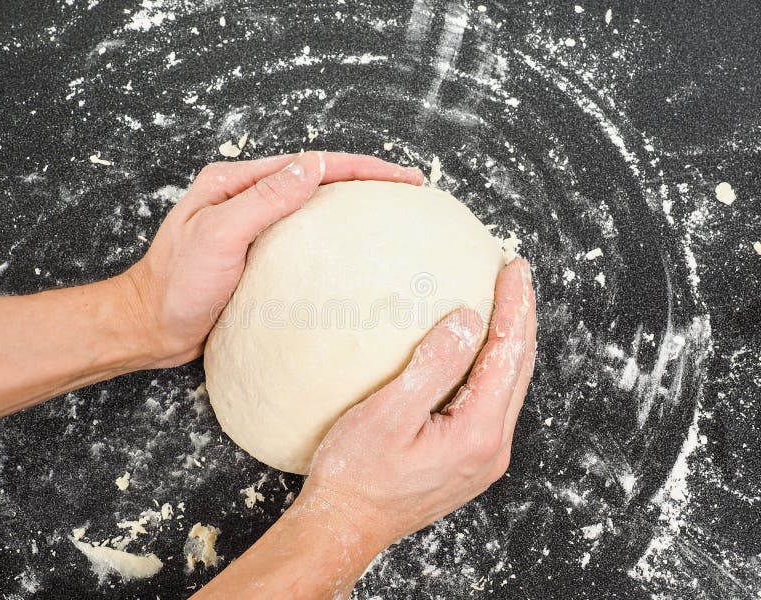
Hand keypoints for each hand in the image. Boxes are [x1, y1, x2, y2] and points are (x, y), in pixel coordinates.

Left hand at [117, 152, 423, 367]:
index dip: (362, 168)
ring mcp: (253, 227)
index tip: (403, 179)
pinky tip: (355, 252)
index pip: (311, 165)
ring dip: (354, 206)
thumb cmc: (175, 285)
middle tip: (410, 189)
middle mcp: (246, 197)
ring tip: (393, 213)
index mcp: (235, 182)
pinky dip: (335, 238)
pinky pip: (304, 240)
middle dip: (366, 180)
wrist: (149, 327)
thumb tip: (311, 167)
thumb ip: (263, 201)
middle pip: (318, 179)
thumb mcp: (216, 237)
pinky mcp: (258, 256)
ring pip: (314, 208)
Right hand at [300, 258, 536, 551]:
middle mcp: (492, 447)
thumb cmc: (356, 474)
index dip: (514, 306)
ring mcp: (485, 456)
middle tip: (516, 274)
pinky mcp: (470, 459)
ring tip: (508, 303)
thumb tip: (468, 320)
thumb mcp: (388, 415)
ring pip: (510, 385)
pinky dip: (495, 366)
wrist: (346, 527)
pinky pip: (494, 401)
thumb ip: (433, 366)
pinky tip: (481, 350)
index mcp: (478, 433)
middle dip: (522, 318)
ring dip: (511, 341)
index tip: (513, 266)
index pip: (507, 355)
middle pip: (520, 368)